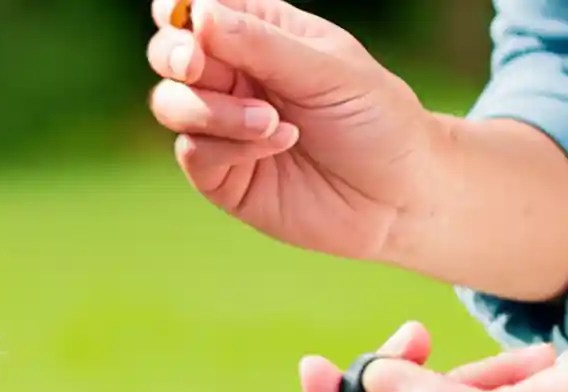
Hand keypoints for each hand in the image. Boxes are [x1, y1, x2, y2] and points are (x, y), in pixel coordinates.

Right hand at [146, 0, 435, 260]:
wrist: (399, 197)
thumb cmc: (375, 119)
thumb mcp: (327, 70)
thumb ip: (260, 44)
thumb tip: (197, 14)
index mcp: (259, 33)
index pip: (197, 7)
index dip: (180, 6)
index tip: (182, 14)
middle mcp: (233, 76)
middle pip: (168, 53)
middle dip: (175, 55)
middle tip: (195, 63)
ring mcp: (222, 125)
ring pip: (170, 103)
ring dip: (212, 110)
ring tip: (271, 120)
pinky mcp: (220, 174)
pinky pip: (194, 152)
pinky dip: (229, 146)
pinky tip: (278, 144)